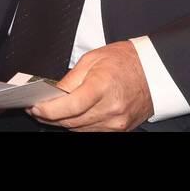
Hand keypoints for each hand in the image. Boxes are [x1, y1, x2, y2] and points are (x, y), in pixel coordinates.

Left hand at [28, 40, 153, 130]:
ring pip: (79, 129)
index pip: (71, 105)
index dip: (49, 110)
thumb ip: (70, 79)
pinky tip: (68, 116)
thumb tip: (52, 93)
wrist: (155, 71)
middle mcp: (112, 109)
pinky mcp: (120, 129)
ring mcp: (117, 122)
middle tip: (34, 109)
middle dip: (49, 116)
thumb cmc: (125, 60)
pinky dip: (77, 125)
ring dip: (61, 122)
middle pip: (72, 121)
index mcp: (103, 87)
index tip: (34, 107)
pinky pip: (92, 132)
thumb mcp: (93, 59)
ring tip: (48, 112)